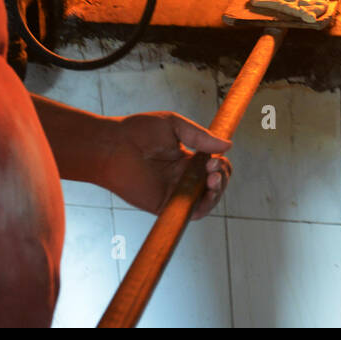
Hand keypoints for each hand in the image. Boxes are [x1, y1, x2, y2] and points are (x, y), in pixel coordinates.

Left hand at [103, 112, 232, 219]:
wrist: (112, 146)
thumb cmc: (137, 132)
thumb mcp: (175, 126)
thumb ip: (200, 137)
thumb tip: (228, 145)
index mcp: (185, 160)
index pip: (213, 167)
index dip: (221, 164)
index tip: (215, 157)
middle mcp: (181, 178)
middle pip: (214, 185)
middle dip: (223, 176)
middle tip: (214, 165)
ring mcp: (174, 193)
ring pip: (207, 200)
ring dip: (218, 191)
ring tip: (213, 177)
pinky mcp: (164, 205)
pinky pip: (190, 213)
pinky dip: (204, 206)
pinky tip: (207, 191)